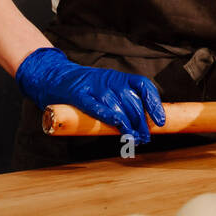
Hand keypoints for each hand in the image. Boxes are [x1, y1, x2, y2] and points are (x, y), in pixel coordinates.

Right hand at [16, 47, 165, 144]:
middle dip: (142, 123)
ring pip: (118, 107)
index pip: (143, 86)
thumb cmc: (84, 87)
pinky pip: (97, 107)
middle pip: (132, 102)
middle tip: (145, 138)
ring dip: (128, 126)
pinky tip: (119, 126)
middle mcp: (110, 80)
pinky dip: (109, 117)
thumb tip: (141, 123)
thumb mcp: (107, 87)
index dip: (154, 103)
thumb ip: (121, 101)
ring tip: (134, 139)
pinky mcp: (79, 95)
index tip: (160, 121)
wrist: (54, 76)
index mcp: (118, 78)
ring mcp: (94, 87)